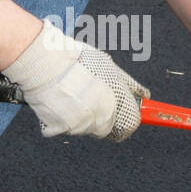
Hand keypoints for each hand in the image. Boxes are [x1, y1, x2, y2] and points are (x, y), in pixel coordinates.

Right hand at [3, 18, 149, 140]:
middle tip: (88, 98)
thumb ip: (129, 85)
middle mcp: (96, 121)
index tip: (120, 113)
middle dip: (100, 117)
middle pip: (104, 129)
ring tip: (70, 94)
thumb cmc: (77, 61)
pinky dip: (58, 119)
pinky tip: (56, 101)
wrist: (46, 64)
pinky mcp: (55, 130)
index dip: (124, 119)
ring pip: (82, 128)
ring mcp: (75, 127)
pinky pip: (60, 129)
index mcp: (113, 107)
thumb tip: (144, 95)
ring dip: (78, 117)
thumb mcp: (110, 68)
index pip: (128, 127)